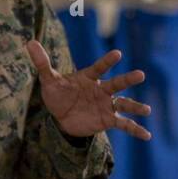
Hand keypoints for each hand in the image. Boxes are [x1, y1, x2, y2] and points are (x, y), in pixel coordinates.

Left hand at [25, 41, 151, 140]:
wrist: (62, 116)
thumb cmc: (58, 94)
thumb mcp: (49, 80)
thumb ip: (42, 63)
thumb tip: (30, 42)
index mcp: (89, 77)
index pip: (99, 68)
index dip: (107, 61)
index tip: (117, 54)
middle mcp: (102, 89)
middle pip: (117, 83)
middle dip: (128, 80)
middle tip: (140, 74)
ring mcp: (107, 104)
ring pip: (124, 103)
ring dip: (136, 107)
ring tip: (147, 110)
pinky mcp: (108, 120)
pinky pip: (124, 124)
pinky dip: (136, 130)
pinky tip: (147, 136)